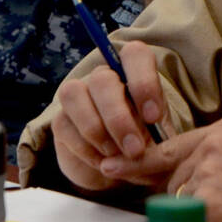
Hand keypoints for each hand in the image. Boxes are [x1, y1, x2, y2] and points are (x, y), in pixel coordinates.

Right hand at [50, 40, 171, 190]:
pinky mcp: (60, 119)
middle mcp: (103, 76)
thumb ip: (160, 142)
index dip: (143, 83)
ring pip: (74, 95)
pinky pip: (65, 125)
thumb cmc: (145, 143)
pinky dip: (85, 149)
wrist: (118, 166)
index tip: (153, 118)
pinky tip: (103, 163)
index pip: (134, 54)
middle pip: (102, 79)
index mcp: (133, 72)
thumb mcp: (160, 141)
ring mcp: (78, 94)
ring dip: (97, 131)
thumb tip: (153, 149)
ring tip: (116, 156)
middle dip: (118, 118)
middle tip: (135, 149)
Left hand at [104, 117, 221, 221]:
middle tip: (218, 212)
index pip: (171, 146)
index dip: (141, 161)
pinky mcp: (205, 197)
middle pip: (171, 179)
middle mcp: (212, 144)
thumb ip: (220, 162)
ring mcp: (206, 169)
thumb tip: (192, 182)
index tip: (116, 165)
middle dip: (184, 201)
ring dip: (198, 219)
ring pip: (178, 203)